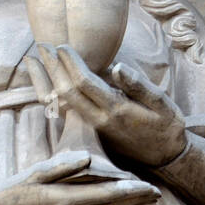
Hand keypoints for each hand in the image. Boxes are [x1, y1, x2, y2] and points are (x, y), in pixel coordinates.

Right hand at [0, 150, 158, 204]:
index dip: (130, 191)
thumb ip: (58, 168)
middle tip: (159, 194)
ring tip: (147, 201)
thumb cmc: (8, 197)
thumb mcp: (29, 178)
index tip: (150, 187)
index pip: (105, 195)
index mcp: (64, 201)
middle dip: (136, 202)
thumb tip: (86, 158)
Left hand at [24, 44, 186, 168]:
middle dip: (53, 68)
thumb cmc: (167, 126)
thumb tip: (117, 66)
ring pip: (63, 104)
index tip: (62, 45)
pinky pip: (67, 111)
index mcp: (116, 110)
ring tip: (37, 61)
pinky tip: (47, 81)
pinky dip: (53, 94)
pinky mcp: (92, 132)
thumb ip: (139, 85)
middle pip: (66, 92)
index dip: (71, 63)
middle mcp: (99, 121)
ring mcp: (94, 128)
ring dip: (48, 81)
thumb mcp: (162, 103)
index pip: (84, 83)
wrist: (167, 158)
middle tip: (42, 46)